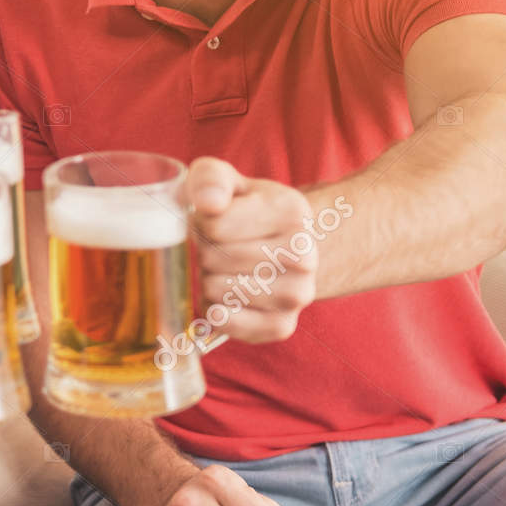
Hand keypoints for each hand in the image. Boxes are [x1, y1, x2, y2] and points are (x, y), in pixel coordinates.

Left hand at [185, 157, 316, 342]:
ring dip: (207, 279)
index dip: (200, 222)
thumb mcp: (225, 179)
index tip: (213, 219)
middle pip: (212, 258)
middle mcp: (304, 256)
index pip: (214, 225)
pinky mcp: (283, 326)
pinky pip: (229, 326)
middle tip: (219, 246)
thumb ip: (210, 180)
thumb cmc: (243, 209)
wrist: (280, 246)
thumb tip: (208, 204)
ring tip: (226, 267)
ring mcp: (298, 295)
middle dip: (204, 251)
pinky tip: (226, 296)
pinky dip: (215, 311)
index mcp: (292, 212)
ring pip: (215, 291)